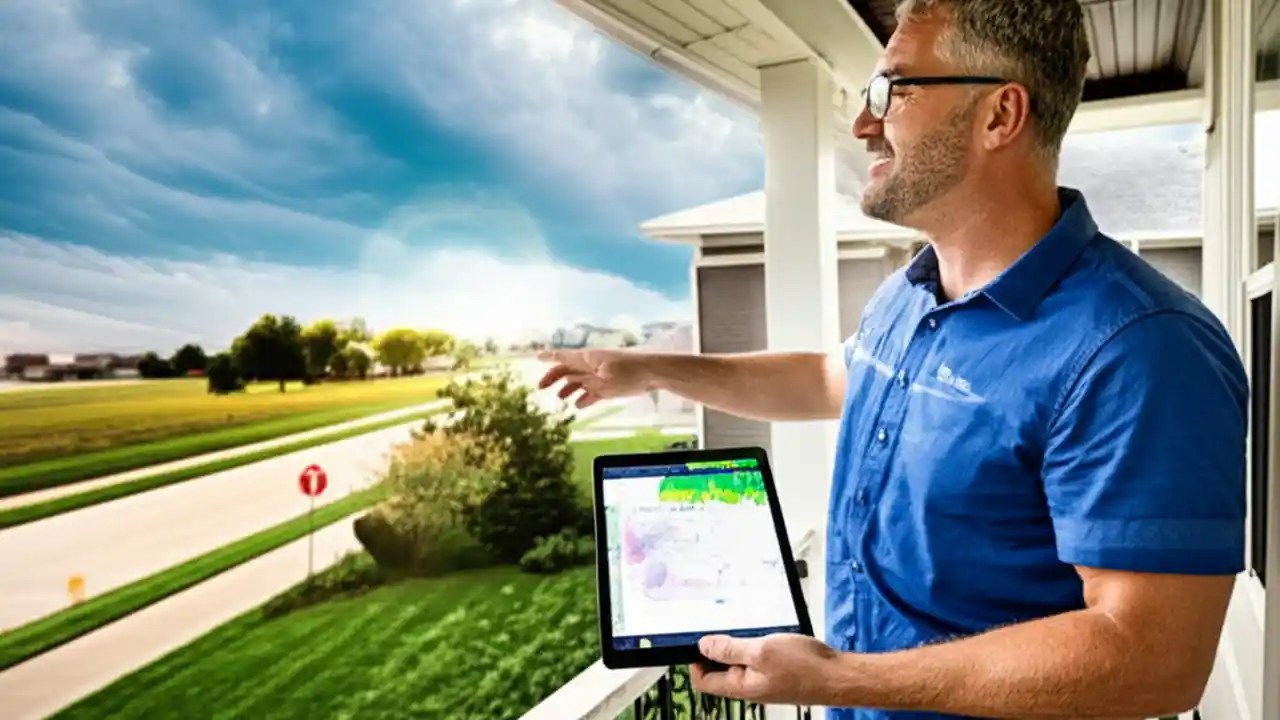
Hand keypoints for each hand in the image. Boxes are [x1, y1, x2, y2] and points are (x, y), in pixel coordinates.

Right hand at [535, 349, 651, 407]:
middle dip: (555, 377)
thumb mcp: (603, 381)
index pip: (564, 356)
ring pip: (581, 380)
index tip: (536, 357)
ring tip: (561, 398)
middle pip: (569, 369)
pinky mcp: (611, 384)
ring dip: (569, 388)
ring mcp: (602, 374)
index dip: (549, 357)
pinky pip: (594, 391)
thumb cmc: (629, 373)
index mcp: (589, 358)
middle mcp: (593, 364)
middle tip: (541, 387)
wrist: (654, 372)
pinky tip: (579, 405)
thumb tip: (566, 379)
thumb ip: (584, 381)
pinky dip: (585, 397)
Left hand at [691, 633, 841, 705]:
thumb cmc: (804, 667)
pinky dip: (755, 645)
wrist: (838, 676)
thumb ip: (730, 649)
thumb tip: (703, 647)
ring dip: (738, 645)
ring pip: (740, 663)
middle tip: (719, 627)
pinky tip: (764, 633)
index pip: (703, 681)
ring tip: (745, 627)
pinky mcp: (778, 673)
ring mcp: (764, 681)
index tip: (694, 640)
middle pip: (719, 671)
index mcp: (741, 686)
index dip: (693, 661)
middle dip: (715, 649)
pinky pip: (757, 660)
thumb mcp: (761, 651)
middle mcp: (750, 687)